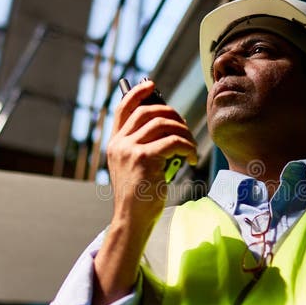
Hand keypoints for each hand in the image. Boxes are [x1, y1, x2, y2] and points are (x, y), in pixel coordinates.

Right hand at [107, 78, 196, 225]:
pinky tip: (191, 158)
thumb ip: (142, 146)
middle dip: (172, 114)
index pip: (122, 108)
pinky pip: (174, 141)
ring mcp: (130, 149)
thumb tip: (168, 127)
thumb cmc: (138, 196)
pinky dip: (187, 147)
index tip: (152, 85)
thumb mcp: (134, 167)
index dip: (137, 93)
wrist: (132, 219)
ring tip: (190, 146)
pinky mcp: (144, 158)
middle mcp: (119, 143)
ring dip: (183, 132)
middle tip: (184, 128)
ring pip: (163, 124)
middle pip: (148, 112)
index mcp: (115, 143)